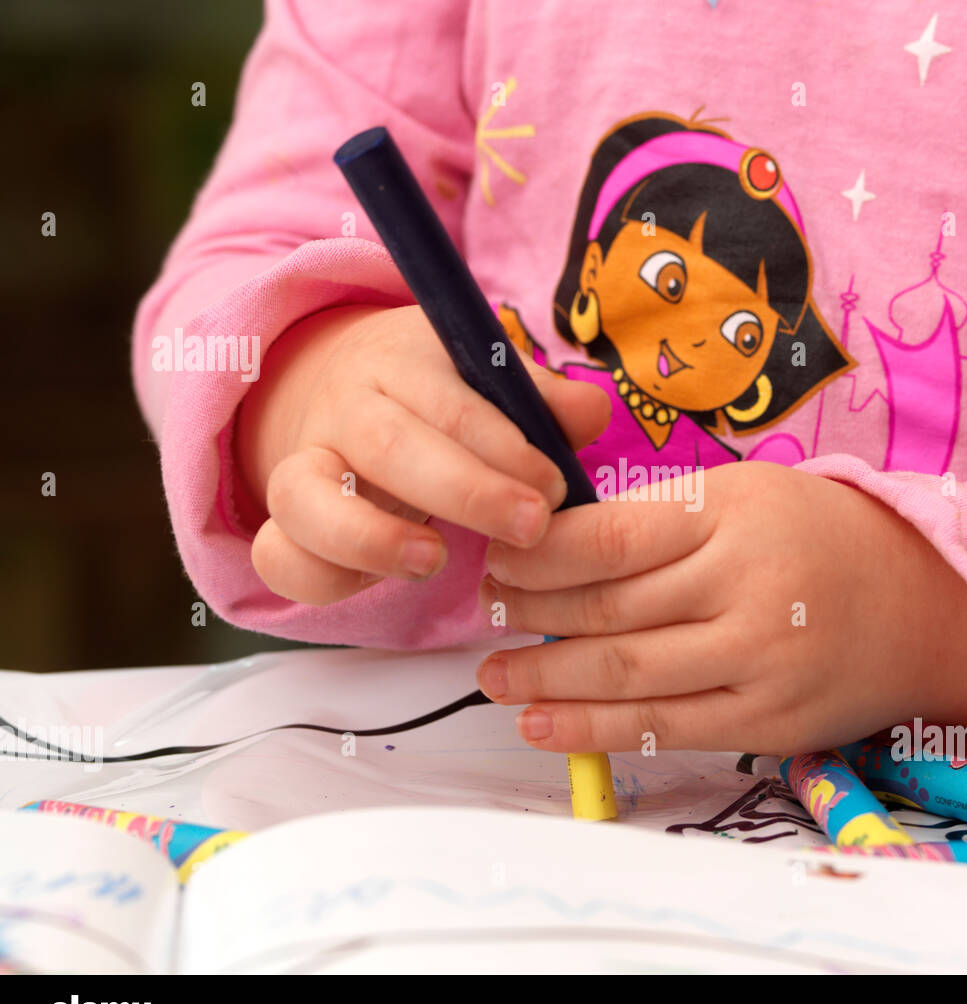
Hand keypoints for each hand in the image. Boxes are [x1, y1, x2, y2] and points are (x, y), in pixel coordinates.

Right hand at [233, 304, 607, 603]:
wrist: (340, 389)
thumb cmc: (440, 395)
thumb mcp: (489, 377)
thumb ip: (542, 401)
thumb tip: (592, 412)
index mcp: (402, 363)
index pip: (451, 403)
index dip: (506, 449)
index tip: (554, 489)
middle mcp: (344, 410)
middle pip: (387, 444)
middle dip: (465, 491)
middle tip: (529, 528)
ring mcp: (303, 466)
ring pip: (305, 499)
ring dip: (372, 538)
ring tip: (434, 561)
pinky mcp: (286, 524)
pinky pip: (279, 558)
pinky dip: (323, 577)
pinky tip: (381, 583)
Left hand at [475, 462, 966, 753]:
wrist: (927, 607)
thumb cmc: (822, 537)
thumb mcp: (748, 494)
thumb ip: (661, 516)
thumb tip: (555, 545)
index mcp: (733, 514)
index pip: (607, 538)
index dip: (537, 555)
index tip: (499, 559)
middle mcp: (746, 588)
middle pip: (609, 609)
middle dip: (531, 617)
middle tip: (485, 616)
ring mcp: (759, 662)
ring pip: (627, 676)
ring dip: (547, 682)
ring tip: (495, 681)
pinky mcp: (767, 722)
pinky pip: (665, 730)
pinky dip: (595, 730)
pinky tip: (545, 726)